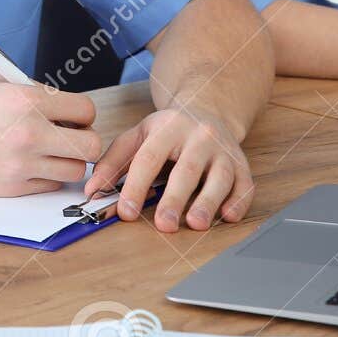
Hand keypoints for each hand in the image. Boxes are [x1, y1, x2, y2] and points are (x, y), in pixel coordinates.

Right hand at [0, 75, 102, 195]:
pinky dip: (47, 177)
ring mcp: (21, 163)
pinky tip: (30, 164)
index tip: (74, 117)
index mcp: (27, 99)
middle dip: (84, 140)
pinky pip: (50, 186)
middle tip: (69, 137)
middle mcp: (29, 132)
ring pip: (75, 171)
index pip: (86, 110)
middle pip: (90, 146)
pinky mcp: (12, 187)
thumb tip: (66, 106)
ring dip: (67, 161)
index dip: (83, 114)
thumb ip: (35, 92)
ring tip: (49, 153)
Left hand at [85, 109, 253, 231]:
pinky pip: (244, 184)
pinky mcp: (242, 165)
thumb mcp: (138, 136)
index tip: (125, 211)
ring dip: (208, 202)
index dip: (135, 185)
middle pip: (186, 169)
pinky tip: (228, 216)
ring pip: (219, 177)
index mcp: (168, 128)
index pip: (149, 158)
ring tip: (196, 224)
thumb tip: (93, 191)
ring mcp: (223, 151)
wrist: (208, 112)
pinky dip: (238, 202)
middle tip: (164, 225)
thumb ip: (113, 162)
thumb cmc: (169, 132)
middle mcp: (199, 137)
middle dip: (174, 198)